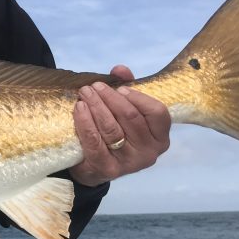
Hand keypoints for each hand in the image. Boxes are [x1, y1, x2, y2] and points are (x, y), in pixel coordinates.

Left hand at [69, 65, 170, 186]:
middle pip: (131, 117)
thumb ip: (126, 88)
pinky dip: (85, 121)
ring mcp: (129, 163)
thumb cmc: (115, 132)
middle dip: (110, 97)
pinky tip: (79, 108)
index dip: (138, 97)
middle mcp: (149, 152)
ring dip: (96, 105)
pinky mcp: (107, 169)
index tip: (120, 88)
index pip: (157, 112)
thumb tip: (120, 70)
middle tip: (94, 86)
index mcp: (160, 137)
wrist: (93, 166)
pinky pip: (94, 140)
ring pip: (112, 128)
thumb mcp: (124, 111)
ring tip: (85, 93)